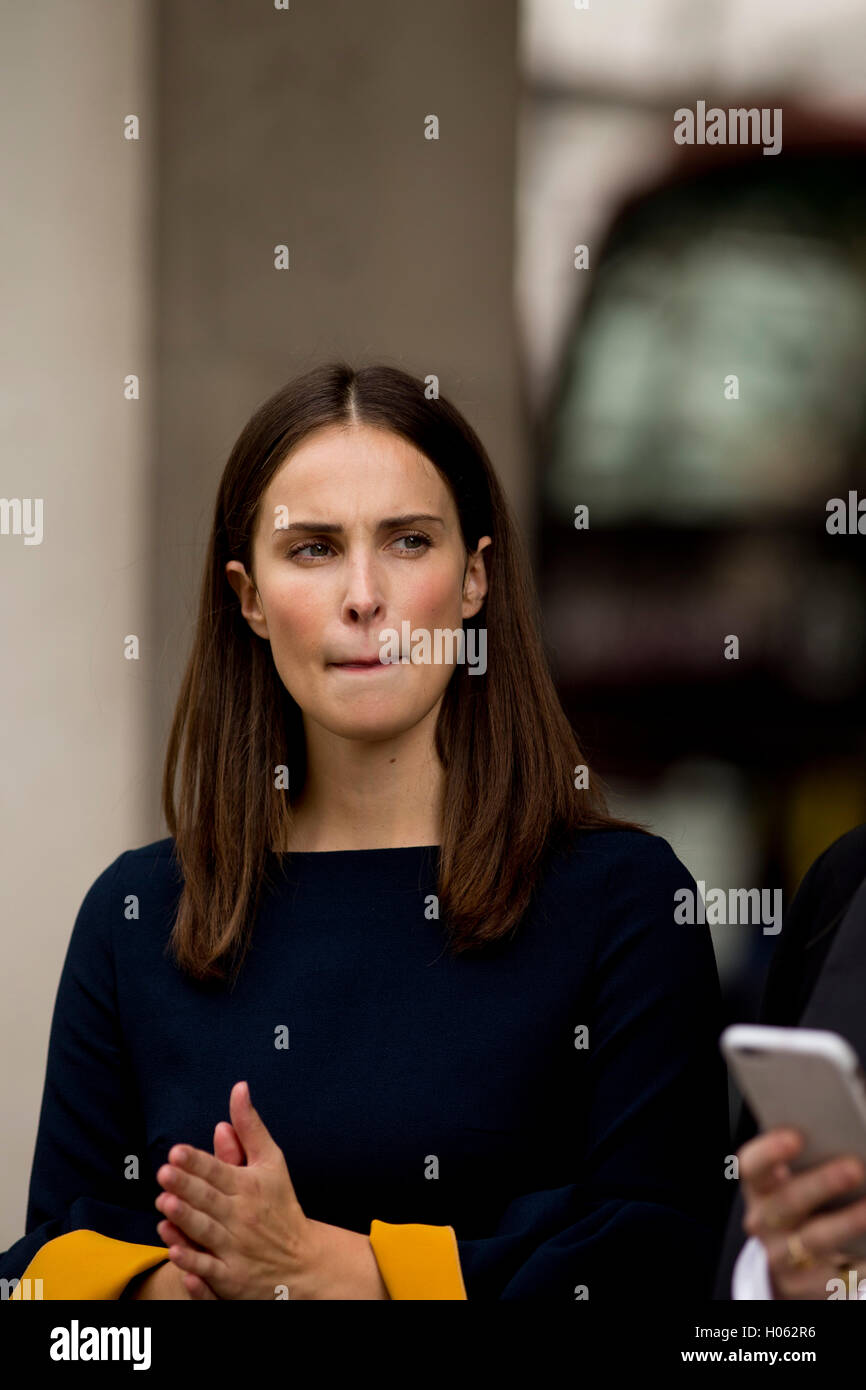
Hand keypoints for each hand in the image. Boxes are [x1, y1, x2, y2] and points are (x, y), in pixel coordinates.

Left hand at [156, 1080, 332, 1298]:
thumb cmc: (281, 1204)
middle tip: (164, 1173)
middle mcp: (242, 1216)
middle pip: (209, 1200)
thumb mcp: (271, 1162)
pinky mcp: (230, 1277)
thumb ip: (250, 1128)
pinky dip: (193, 1263)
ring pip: (206, 1232)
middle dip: (187, 1186)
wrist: (303, 1260)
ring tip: (164, 1204)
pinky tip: (175, 1251)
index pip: (219, 1171)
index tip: (177, 1151)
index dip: (198, 1162)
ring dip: (185, 1219)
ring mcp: (235, 1249)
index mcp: (249, 1186)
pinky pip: (209, 1270)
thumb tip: (238, 1089)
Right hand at [740, 1127, 865, 1297]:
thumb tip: (848, 1145)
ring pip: (813, 1240)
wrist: (788, 1260)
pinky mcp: (805, 1285)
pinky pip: (837, 1274)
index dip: (769, 1152)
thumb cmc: (799, 1204)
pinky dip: (860, 1261)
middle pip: (787, 1202)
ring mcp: (781, 1257)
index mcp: (758, 1188)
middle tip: (854, 1167)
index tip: (796, 1137)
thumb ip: (809, 1164)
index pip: (752, 1167)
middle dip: (821, 1184)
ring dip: (845, 1223)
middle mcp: (763, 1221)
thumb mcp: (791, 1183)